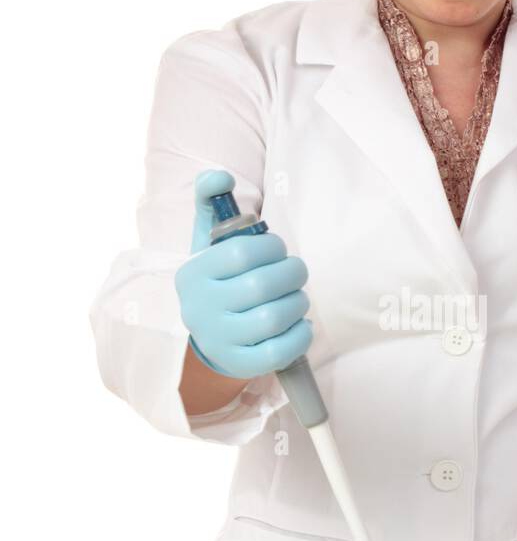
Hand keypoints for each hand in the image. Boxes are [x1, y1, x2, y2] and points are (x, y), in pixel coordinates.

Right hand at [175, 169, 311, 378]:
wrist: (209, 336)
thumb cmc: (219, 279)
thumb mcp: (207, 241)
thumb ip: (210, 201)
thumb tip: (218, 175)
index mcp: (192, 274)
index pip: (241, 253)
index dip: (271, 248)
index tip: (278, 250)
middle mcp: (200, 308)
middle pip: (261, 286)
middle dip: (291, 274)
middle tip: (296, 273)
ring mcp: (219, 340)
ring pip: (273, 318)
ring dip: (298, 303)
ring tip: (297, 298)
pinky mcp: (240, 364)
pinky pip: (280, 352)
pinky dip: (300, 335)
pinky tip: (300, 324)